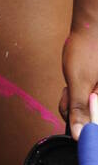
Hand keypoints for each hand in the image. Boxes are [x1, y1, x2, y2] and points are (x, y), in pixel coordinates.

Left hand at [60, 23, 97, 137]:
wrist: (91, 28)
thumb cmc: (87, 51)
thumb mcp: (78, 83)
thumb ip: (79, 111)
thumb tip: (80, 136)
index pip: (95, 130)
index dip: (82, 127)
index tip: (73, 113)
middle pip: (89, 121)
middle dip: (75, 110)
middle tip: (70, 90)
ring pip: (84, 111)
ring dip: (74, 101)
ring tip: (72, 83)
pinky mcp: (97, 92)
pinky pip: (85, 101)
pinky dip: (77, 95)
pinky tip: (75, 81)